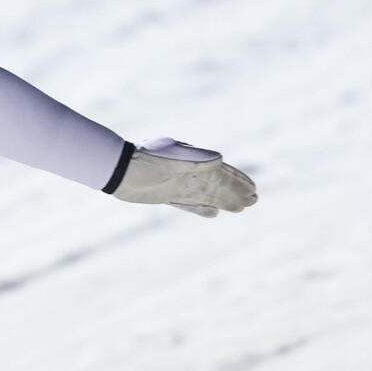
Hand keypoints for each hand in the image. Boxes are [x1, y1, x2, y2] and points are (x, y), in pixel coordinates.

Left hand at [112, 138, 256, 217]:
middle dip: (236, 192)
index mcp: (193, 163)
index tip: (253, 188)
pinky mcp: (166, 195)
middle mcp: (188, 174)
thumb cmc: (142, 160)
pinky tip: (214, 214)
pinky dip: (202, 209)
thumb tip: (220, 160)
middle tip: (255, 200)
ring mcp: (178, 185)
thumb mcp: (170, 157)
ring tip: (242, 208)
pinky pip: (188, 204)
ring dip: (225, 201)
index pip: (222, 173)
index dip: (238, 181)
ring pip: (207, 195)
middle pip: (218, 185)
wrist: (117, 170)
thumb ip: (195, 158)